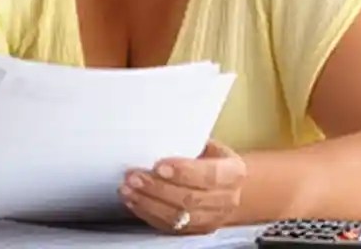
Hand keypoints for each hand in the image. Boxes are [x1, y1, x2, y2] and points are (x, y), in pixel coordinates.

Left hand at [119, 140, 245, 233]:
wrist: (226, 186)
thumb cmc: (212, 159)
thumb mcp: (209, 145)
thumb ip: (190, 142)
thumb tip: (157, 129)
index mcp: (233, 173)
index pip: (210, 176)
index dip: (184, 172)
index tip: (159, 166)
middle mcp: (226, 199)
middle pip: (190, 199)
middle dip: (157, 188)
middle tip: (134, 176)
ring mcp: (212, 218)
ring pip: (178, 216)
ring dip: (148, 202)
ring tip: (128, 189)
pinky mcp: (195, 230)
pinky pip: (169, 226)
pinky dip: (148, 213)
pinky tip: (133, 201)